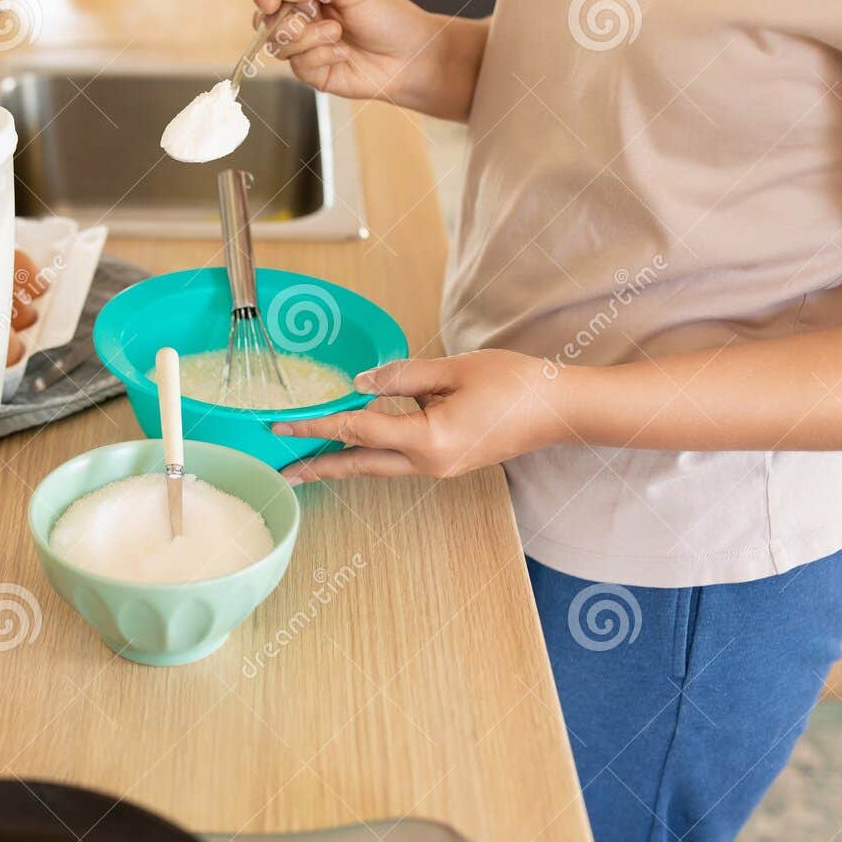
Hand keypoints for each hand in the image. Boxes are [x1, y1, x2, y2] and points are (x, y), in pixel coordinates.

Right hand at [251, 0, 442, 107]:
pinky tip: (342, 54)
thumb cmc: (388, 17)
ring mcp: (306, 48)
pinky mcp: (313, 74)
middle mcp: (304, 19)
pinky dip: (320, 56)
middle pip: (266, 19)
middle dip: (287, 19)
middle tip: (314, 14)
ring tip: (338, 34)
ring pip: (278, 44)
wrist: (410, 55)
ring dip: (308, 37)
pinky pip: (298, 65)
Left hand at [272, 352, 572, 484]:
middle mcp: (430, 463)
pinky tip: (353, 446)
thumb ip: (402, 376)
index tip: (282, 428)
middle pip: (360, 464)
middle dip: (318, 466)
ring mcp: (439, 468)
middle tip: (282, 472)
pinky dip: (370, 455)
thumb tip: (359, 384)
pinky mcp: (447, 463)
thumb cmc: (515, 384)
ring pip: (377, 467)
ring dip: (341, 463)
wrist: (560, 409)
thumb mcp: (454, 369)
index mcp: (429, 439)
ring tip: (306, 462)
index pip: (358, 430)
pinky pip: (397, 461)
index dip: (317, 426)